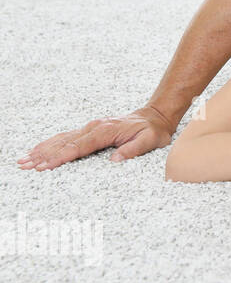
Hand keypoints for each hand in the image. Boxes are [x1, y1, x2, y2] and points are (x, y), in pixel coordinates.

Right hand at [17, 105, 174, 170]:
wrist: (154, 116)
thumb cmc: (153, 131)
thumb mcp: (150, 140)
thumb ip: (133, 149)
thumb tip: (115, 160)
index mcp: (106, 131)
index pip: (79, 147)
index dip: (61, 157)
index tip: (46, 166)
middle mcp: (95, 127)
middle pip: (64, 143)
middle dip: (44, 155)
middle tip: (25, 166)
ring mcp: (90, 127)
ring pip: (62, 139)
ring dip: (42, 149)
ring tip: (24, 160)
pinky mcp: (89, 130)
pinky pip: (66, 137)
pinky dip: (50, 144)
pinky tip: (38, 150)